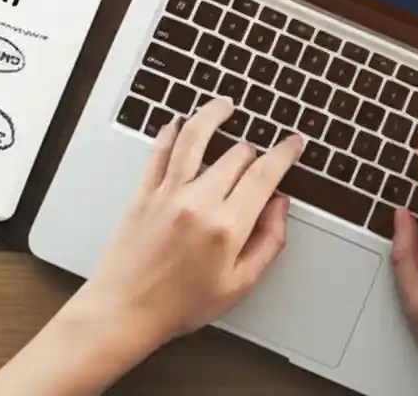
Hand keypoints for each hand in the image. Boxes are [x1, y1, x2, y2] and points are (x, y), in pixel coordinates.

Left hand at [75, 97, 302, 345]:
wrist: (125, 311)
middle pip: (235, 156)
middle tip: (257, 157)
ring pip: (195, 138)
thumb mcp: (239, 285)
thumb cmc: (180, 305)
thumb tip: (280, 206)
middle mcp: (198, 203)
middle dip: (252, 151)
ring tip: (225, 106)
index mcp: (227, 227)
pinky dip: (170, 132)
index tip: (293, 143)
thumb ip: (268, 242)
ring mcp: (168, 194)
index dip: (284, 153)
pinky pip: (159, 152)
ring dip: (213, 115)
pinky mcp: (143, 193)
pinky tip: (177, 123)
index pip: (264, 175)